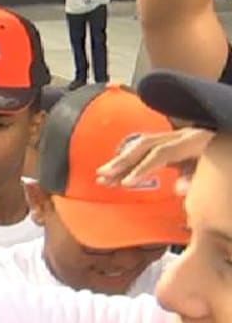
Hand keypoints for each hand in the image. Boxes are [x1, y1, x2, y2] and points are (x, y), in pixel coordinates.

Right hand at [95, 127, 210, 195]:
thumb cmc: (228, 157)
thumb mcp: (218, 170)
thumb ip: (197, 178)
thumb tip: (179, 189)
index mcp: (194, 141)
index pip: (160, 154)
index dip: (142, 168)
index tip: (125, 184)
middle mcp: (183, 134)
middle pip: (146, 145)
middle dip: (123, 161)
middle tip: (102, 175)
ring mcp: (178, 134)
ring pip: (143, 143)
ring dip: (122, 159)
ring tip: (102, 173)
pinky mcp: (175, 138)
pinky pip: (148, 144)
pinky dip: (131, 155)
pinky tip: (118, 166)